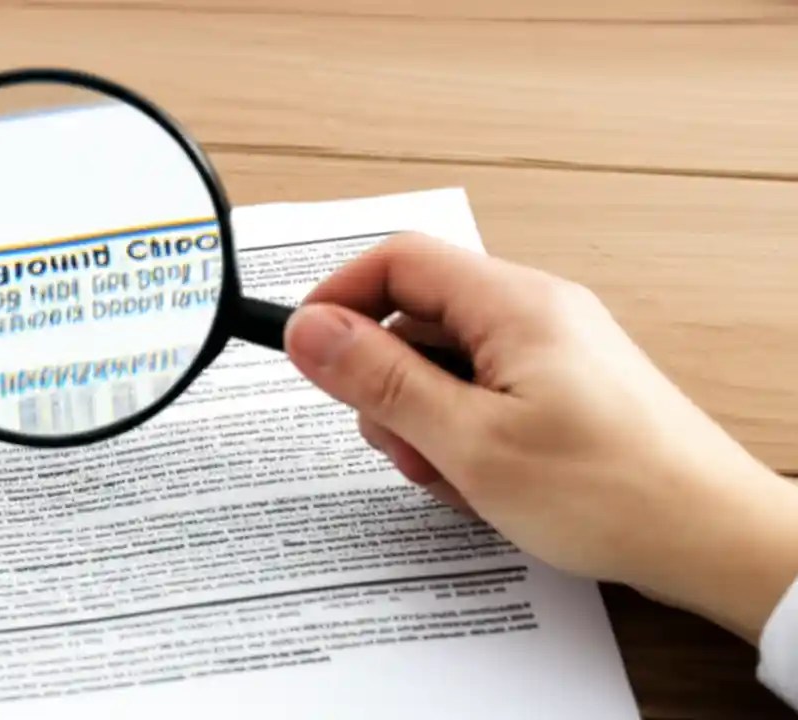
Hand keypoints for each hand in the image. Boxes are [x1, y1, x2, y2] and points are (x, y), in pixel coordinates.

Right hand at [283, 232, 797, 643]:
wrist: (711, 539)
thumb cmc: (609, 492)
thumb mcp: (468, 443)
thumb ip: (381, 381)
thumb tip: (308, 331)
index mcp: (511, 305)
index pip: (396, 261)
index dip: (338, 300)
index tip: (307, 354)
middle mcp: (532, 312)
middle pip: (415, 318)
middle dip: (387, 385)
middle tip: (405, 445)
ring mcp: (548, 350)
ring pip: (443, 363)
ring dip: (425, 420)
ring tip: (455, 475)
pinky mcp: (559, 386)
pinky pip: (480, 392)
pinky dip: (462, 434)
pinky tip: (484, 482)